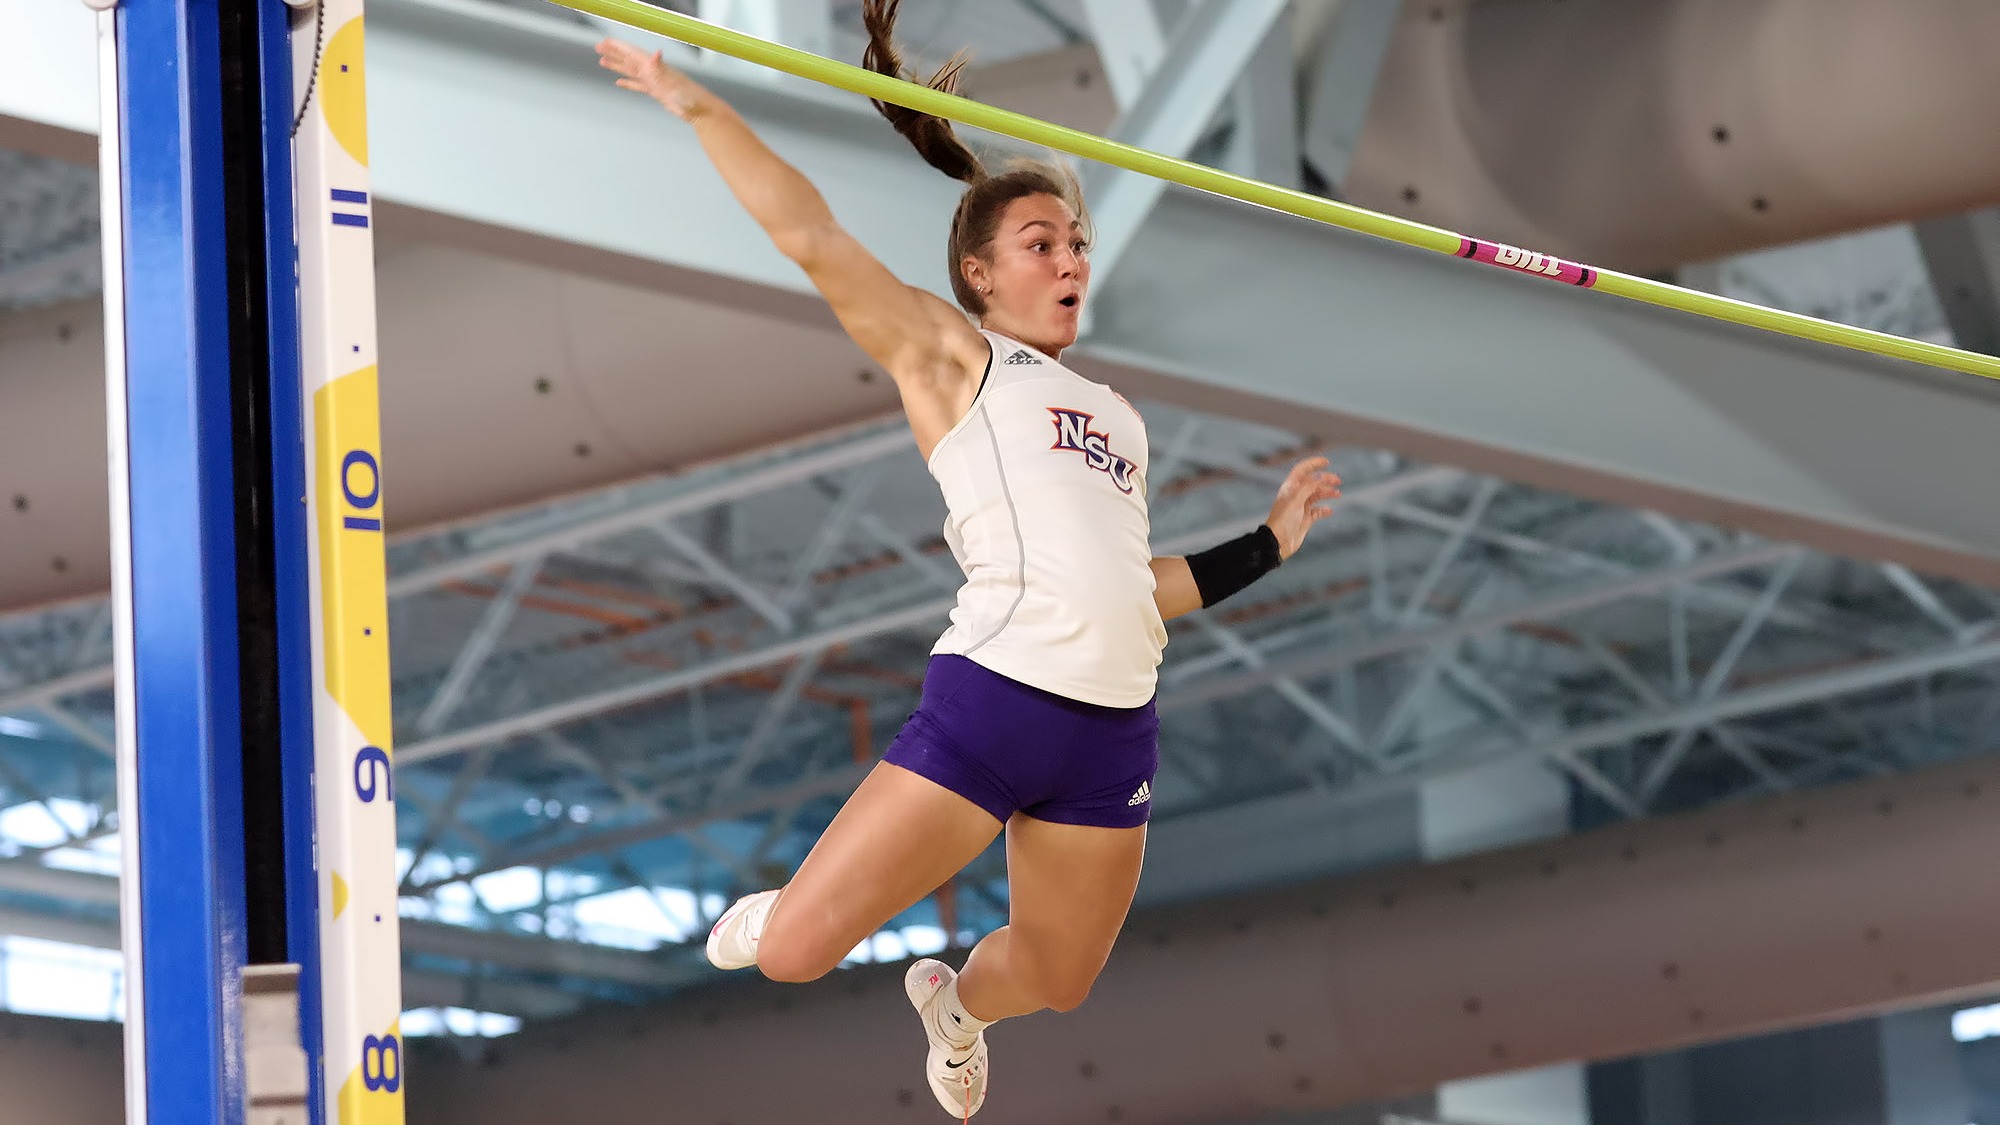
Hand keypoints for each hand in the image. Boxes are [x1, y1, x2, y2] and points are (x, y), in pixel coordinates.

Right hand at [597, 38, 715, 120]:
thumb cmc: (690, 97)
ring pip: (631, 72)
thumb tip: (656, 53)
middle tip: (598, 47)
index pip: (633, 54)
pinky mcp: (658, 93)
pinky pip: (639, 86)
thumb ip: (662, 69)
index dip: (618, 48)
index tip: (605, 42)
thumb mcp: (673, 82)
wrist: (701, 111)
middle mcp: (654, 73)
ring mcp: (655, 82)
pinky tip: (619, 83)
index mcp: (655, 69)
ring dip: (617, 66)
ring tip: (602, 61)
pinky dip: (628, 83)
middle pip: (629, 60)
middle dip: (614, 53)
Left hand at [1263, 456, 1341, 559]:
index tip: (1327, 462)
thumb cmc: (1284, 520)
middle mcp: (1295, 495)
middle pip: (1312, 482)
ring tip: (1338, 493)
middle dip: (1325, 479)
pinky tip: (1330, 510)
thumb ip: (1309, 486)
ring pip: (1316, 495)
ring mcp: (1300, 507)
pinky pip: (1317, 511)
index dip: (1313, 464)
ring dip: (1327, 493)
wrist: (1278, 542)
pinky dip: (1324, 510)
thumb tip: (1321, 475)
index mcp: (1290, 487)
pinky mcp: (1304, 519)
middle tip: (1337, 481)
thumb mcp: (1297, 500)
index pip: (1302, 470)